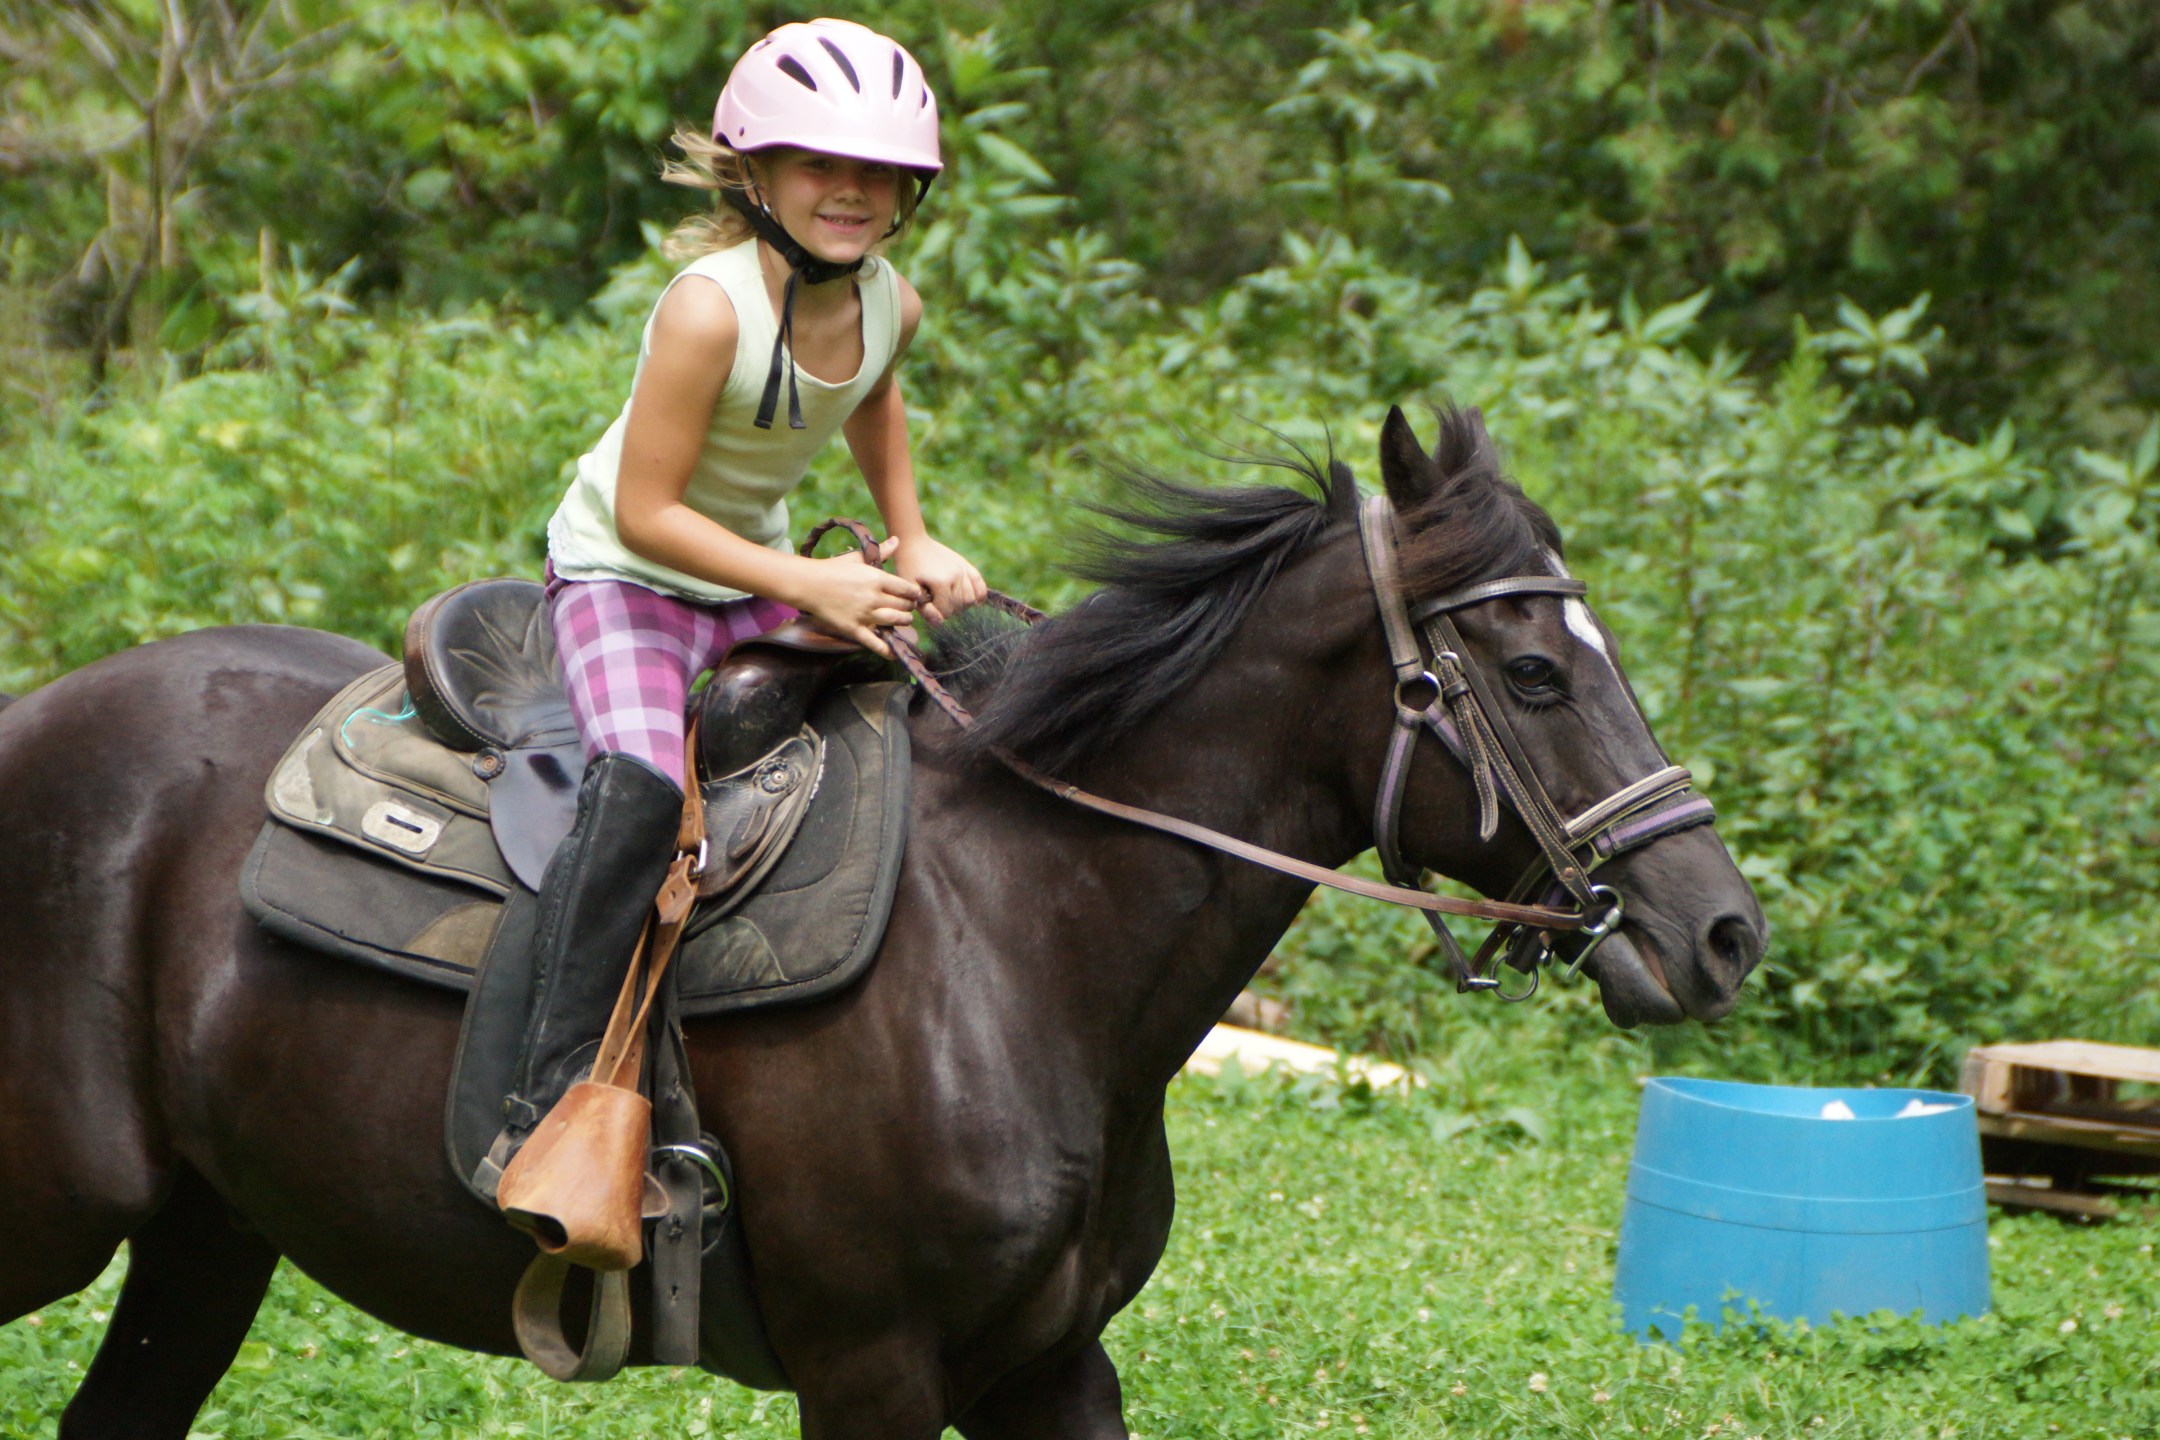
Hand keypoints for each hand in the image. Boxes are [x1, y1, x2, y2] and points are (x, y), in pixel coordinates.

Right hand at [793, 536, 921, 656]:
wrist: (808, 584)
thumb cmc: (833, 568)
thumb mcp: (858, 557)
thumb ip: (881, 552)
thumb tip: (897, 540)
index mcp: (877, 578)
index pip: (907, 589)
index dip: (914, 593)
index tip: (913, 595)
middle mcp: (873, 597)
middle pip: (904, 606)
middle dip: (909, 607)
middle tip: (908, 608)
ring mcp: (864, 615)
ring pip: (895, 622)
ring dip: (904, 622)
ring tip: (903, 620)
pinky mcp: (854, 629)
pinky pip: (875, 643)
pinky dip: (886, 650)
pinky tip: (894, 652)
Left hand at [890, 535, 986, 625]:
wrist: (913, 543)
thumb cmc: (907, 568)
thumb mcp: (911, 590)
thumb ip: (925, 609)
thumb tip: (940, 623)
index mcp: (940, 582)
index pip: (946, 611)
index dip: (936, 613)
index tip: (927, 606)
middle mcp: (955, 575)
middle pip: (959, 606)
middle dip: (948, 610)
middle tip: (937, 604)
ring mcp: (962, 569)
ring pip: (970, 599)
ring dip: (961, 605)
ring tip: (949, 601)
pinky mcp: (965, 564)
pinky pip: (979, 584)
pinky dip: (979, 595)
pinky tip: (974, 600)